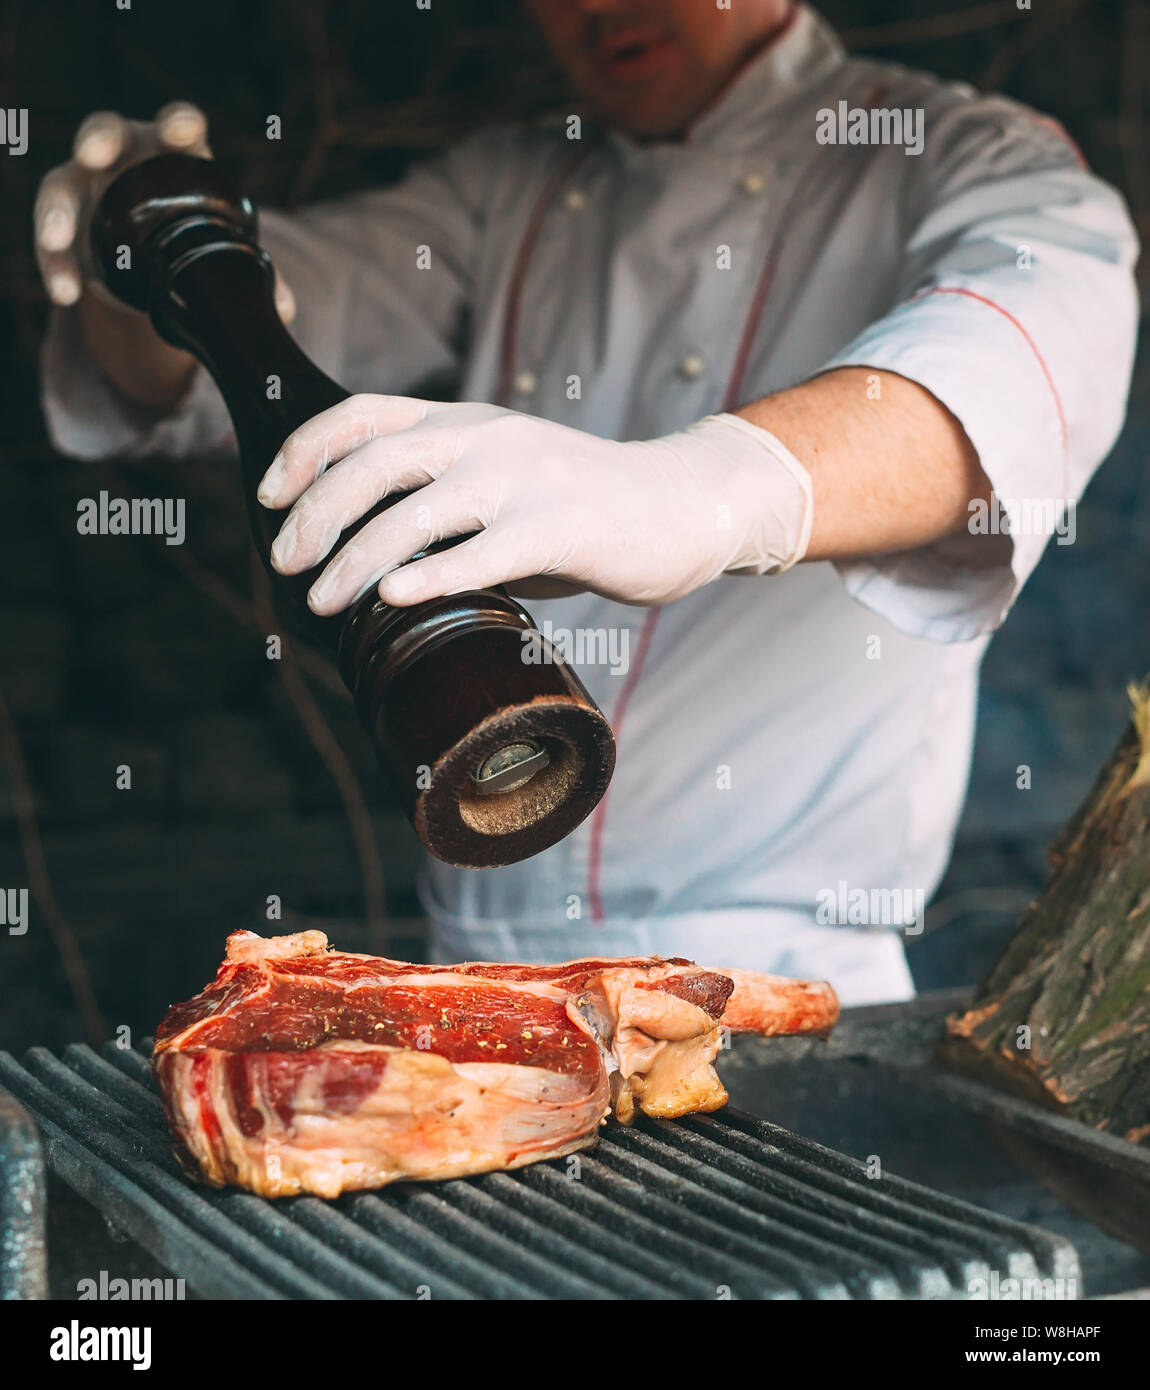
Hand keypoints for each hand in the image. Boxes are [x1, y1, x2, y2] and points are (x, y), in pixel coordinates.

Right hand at [35, 104, 294, 411]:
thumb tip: (285, 310)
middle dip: (99, 137)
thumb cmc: (198, 237)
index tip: (183, 129)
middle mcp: (127, 157)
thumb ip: (255, 277)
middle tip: (95, 154)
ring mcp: (89, 185)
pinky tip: (65, 293)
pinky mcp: (67, 222)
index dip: (180, 123)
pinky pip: (53, 239)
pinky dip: (54, 264)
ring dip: (56, 209)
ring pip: (63, 182)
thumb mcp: (223, 251)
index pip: (180, 127)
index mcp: (178, 156)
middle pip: (108, 131)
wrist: (159, 267)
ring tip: (57, 239)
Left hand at [258, 396, 812, 612]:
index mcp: (466, 422)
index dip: (305, 451)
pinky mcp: (561, 527)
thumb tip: (371, 561)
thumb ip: (445, 502)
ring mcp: (524, 480)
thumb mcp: (504, 480)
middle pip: (376, 463)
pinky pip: (483, 552)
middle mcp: (486, 439)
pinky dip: (433, 575)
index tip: (266, 495)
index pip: (365, 416)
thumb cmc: (582, 507)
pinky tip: (395, 599)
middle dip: (315, 514)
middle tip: (286, 563)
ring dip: (356, 559)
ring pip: (417, 514)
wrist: (681, 505)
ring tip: (322, 601)